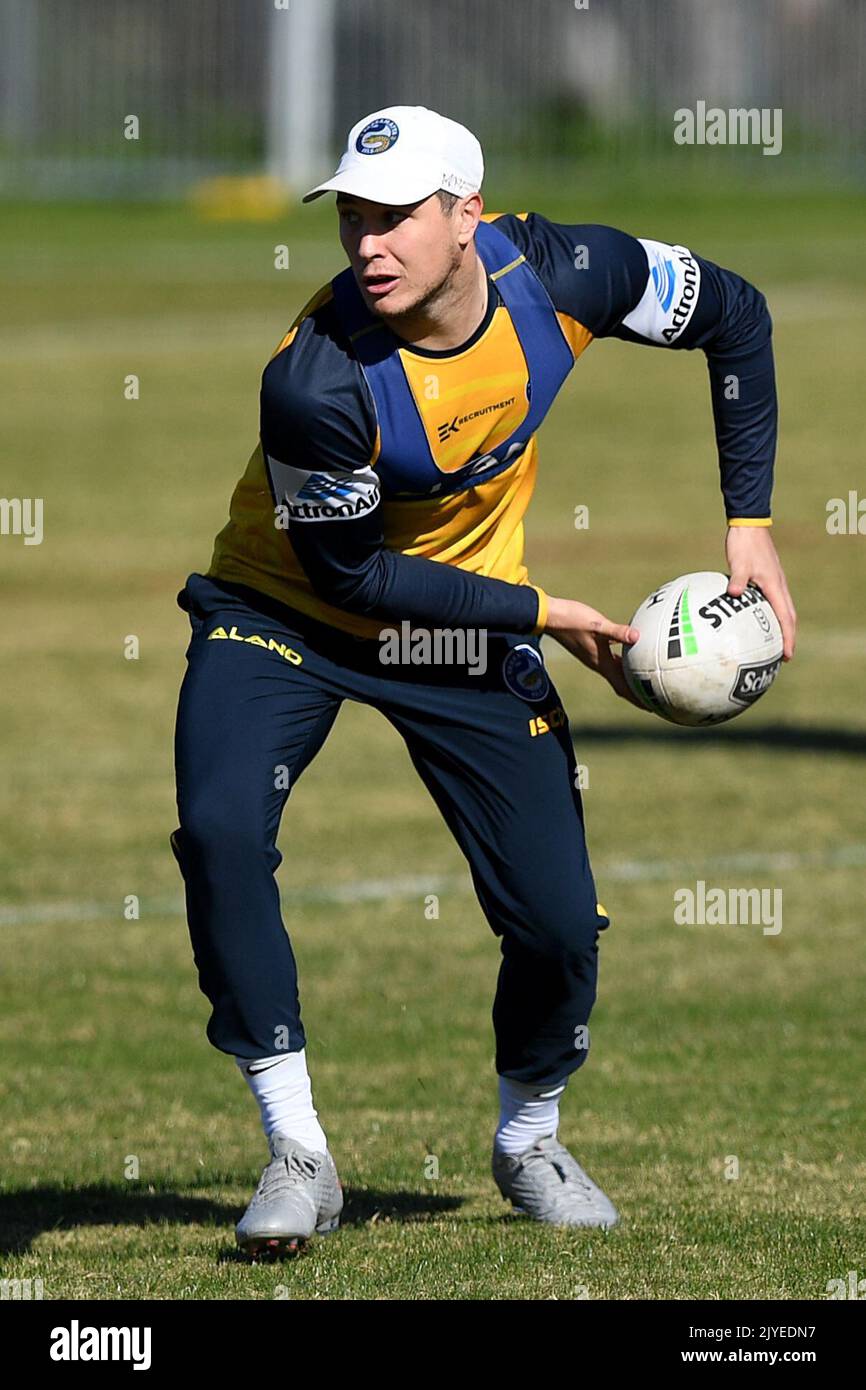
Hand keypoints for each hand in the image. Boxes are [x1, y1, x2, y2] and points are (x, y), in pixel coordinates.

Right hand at [545, 596, 645, 710]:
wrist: (550, 617)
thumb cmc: (572, 620)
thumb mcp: (597, 626)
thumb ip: (617, 632)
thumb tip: (638, 637)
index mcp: (602, 663)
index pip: (623, 687)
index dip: (637, 699)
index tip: (652, 707)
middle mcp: (599, 663)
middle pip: (622, 684)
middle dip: (637, 693)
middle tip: (654, 699)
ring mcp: (595, 656)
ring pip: (617, 672)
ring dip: (631, 678)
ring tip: (646, 680)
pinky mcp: (592, 647)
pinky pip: (613, 659)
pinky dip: (624, 661)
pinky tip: (632, 652)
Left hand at [725, 526, 796, 658]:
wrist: (749, 525)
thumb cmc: (744, 544)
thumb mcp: (739, 562)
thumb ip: (738, 579)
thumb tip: (733, 593)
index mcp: (774, 586)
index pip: (785, 617)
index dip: (788, 637)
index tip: (787, 655)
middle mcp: (778, 586)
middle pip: (788, 616)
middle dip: (789, 637)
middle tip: (784, 656)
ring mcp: (774, 581)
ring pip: (783, 609)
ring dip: (782, 626)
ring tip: (775, 643)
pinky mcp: (768, 577)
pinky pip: (773, 601)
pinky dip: (772, 614)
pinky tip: (758, 620)